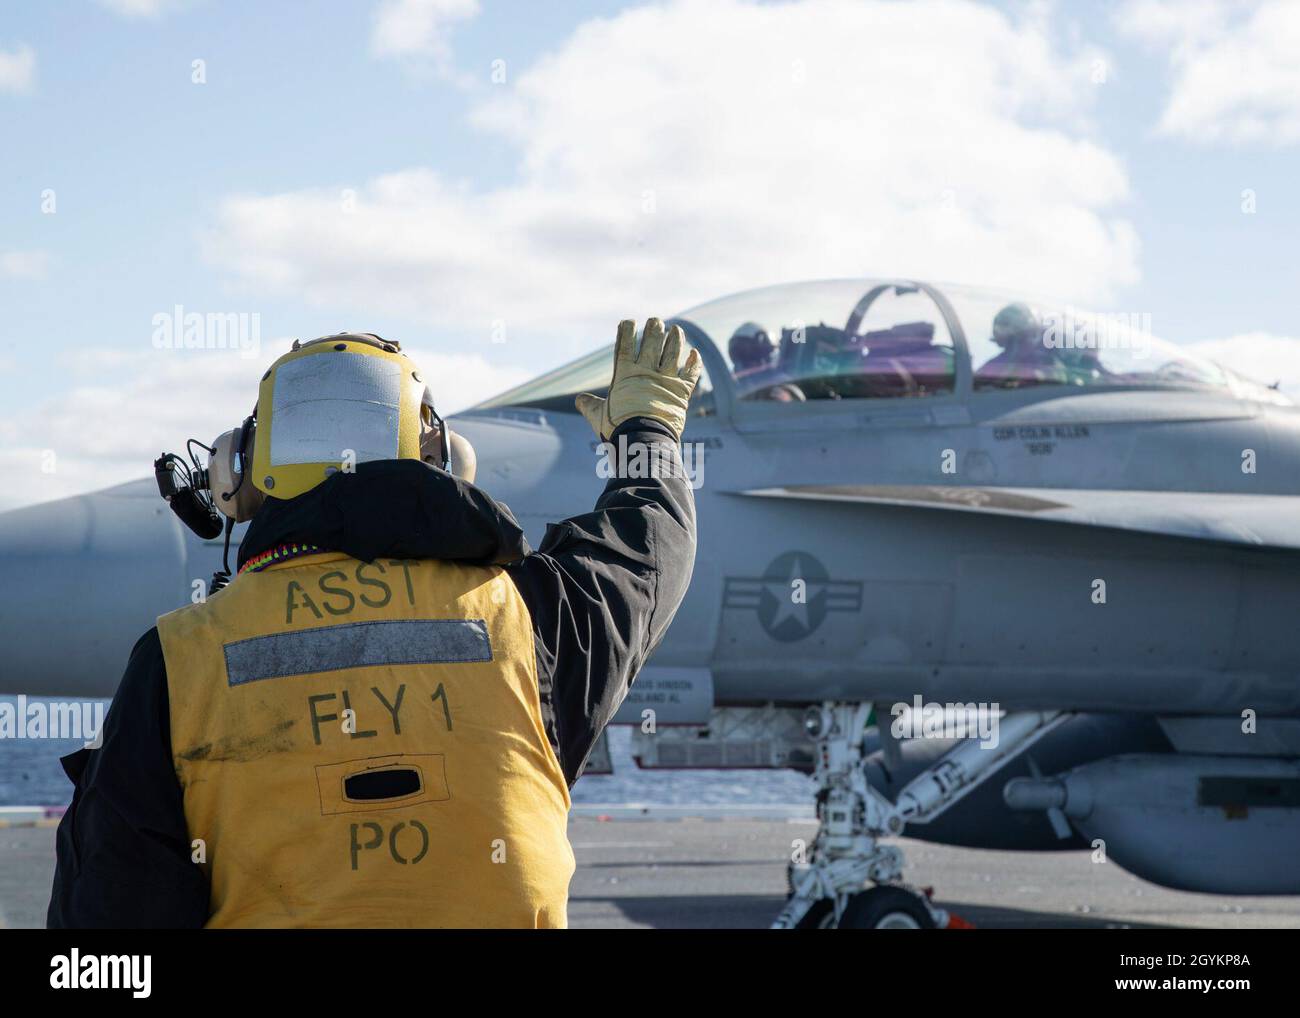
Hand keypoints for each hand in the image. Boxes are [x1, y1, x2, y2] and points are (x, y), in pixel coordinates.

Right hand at [575, 318, 702, 440]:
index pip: (624, 345)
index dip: (626, 330)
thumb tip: (579, 400)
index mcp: (624, 374)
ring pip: (673, 352)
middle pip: (651, 342)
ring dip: (676, 339)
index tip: (628, 321)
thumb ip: (590, 405)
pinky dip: (694, 363)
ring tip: (677, 329)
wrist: (642, 439)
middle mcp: (646, 372)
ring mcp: (665, 380)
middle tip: (656, 321)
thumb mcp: (598, 415)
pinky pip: (691, 374)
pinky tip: (695, 353)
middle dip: (654, 329)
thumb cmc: (617, 428)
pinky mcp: (682, 392)